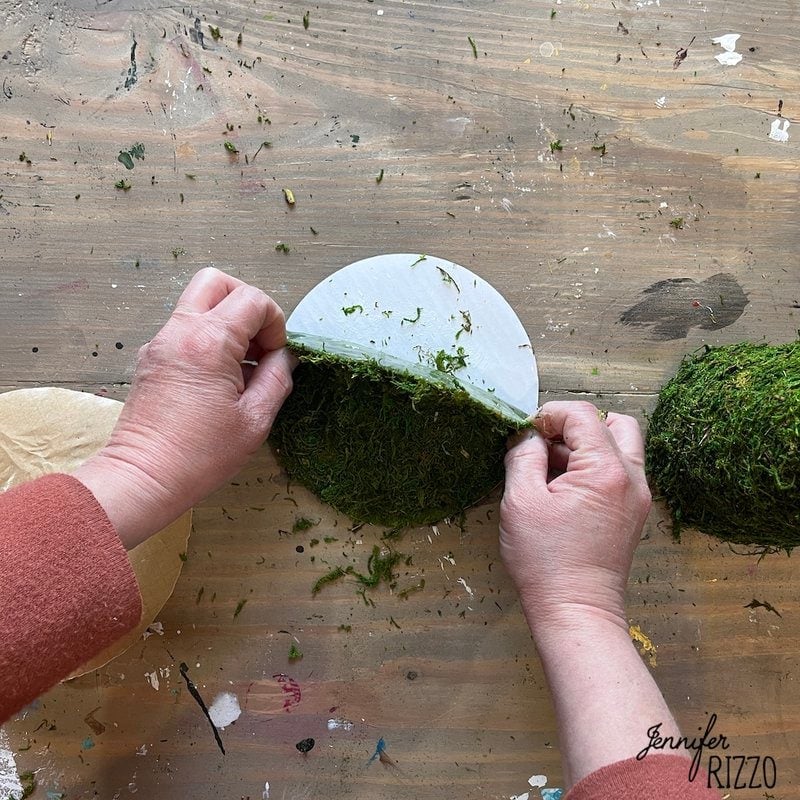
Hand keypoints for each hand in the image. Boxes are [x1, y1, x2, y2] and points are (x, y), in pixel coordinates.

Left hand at [74, 268, 294, 547]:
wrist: (143, 478)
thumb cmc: (201, 456)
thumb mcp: (255, 420)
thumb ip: (277, 378)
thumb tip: (285, 357)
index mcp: (210, 342)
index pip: (253, 300)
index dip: (274, 323)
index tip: (275, 356)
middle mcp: (181, 332)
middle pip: (217, 282)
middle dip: (246, 303)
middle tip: (257, 341)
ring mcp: (161, 342)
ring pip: (198, 302)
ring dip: (226, 321)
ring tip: (240, 364)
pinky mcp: (151, 358)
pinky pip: (185, 328)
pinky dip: (208, 338)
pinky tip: (218, 378)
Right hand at [499, 401, 650, 636]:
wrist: (576, 611)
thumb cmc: (546, 561)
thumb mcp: (521, 501)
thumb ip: (522, 456)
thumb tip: (525, 435)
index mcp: (606, 470)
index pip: (582, 415)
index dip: (549, 415)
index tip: (525, 433)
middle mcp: (631, 478)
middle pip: (613, 423)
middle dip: (574, 425)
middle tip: (544, 445)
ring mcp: (637, 497)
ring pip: (619, 446)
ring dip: (586, 446)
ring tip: (551, 470)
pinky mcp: (633, 513)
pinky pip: (618, 472)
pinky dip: (593, 468)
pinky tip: (563, 490)